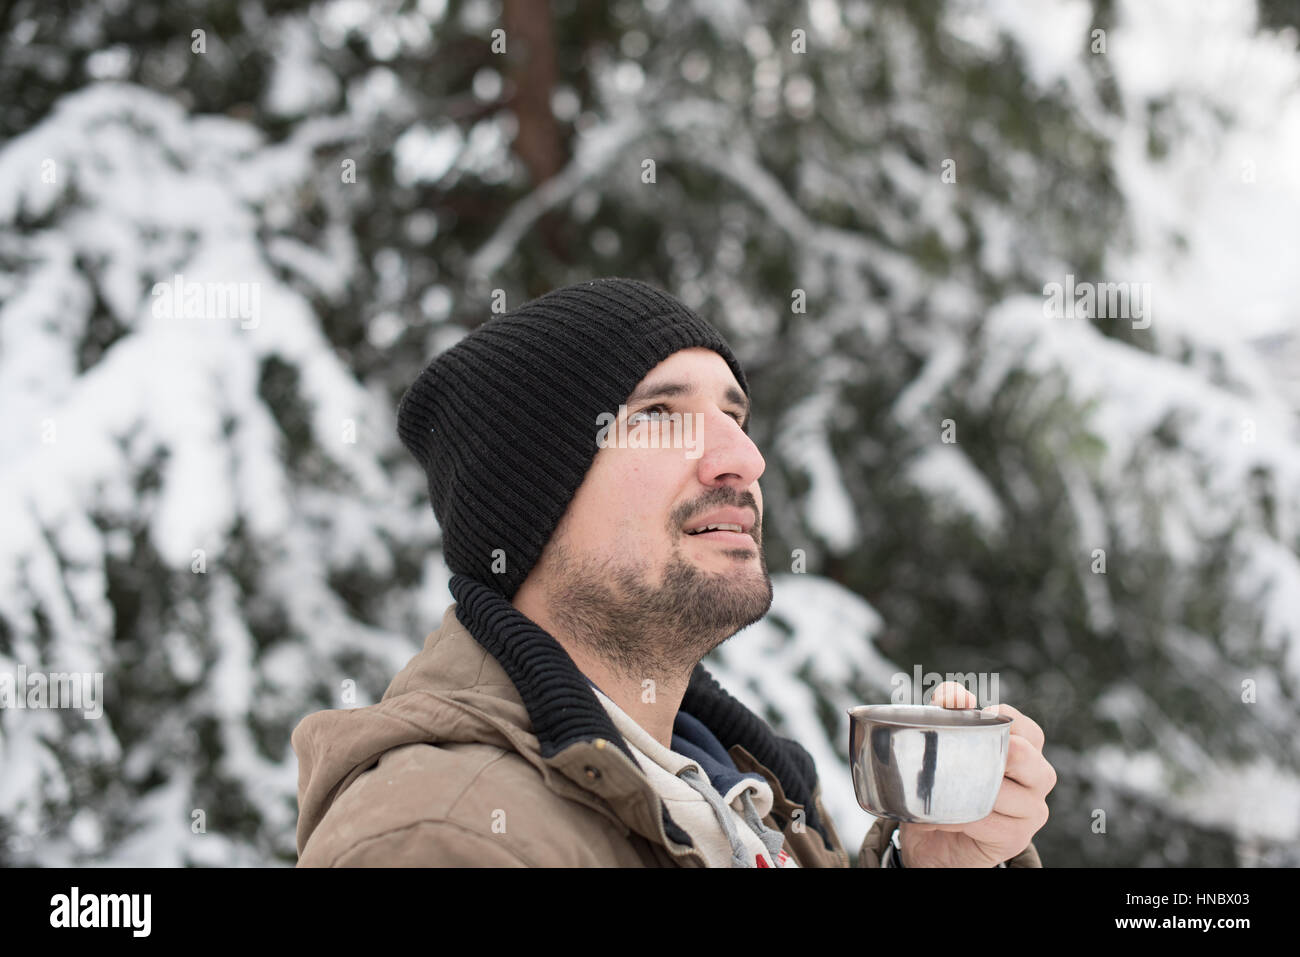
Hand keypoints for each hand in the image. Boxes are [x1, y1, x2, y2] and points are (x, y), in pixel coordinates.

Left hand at [898, 681, 1055, 866]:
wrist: (939, 839)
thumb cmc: (949, 782)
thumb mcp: (946, 740)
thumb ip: (950, 707)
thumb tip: (959, 697)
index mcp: (1029, 747)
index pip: (1021, 724)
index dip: (993, 719)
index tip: (966, 720)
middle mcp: (1040, 776)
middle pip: (1022, 755)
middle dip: (985, 754)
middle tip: (956, 758)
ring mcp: (1033, 809)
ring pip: (1002, 791)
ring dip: (965, 790)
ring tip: (942, 792)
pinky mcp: (1017, 837)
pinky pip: (987, 821)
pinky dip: (960, 816)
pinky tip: (945, 816)